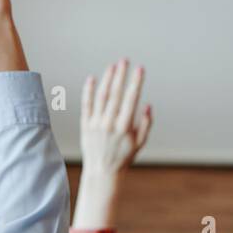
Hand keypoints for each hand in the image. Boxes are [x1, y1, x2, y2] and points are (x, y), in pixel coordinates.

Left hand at [73, 59, 151, 228]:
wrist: (102, 171)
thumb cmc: (124, 156)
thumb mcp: (140, 143)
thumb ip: (145, 124)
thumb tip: (147, 105)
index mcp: (125, 127)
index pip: (130, 100)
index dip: (135, 83)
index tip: (140, 69)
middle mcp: (109, 124)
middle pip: (114, 94)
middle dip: (120, 76)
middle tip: (124, 61)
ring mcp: (95, 123)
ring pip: (101, 97)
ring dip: (106, 79)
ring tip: (112, 66)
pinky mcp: (85, 125)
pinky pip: (86, 105)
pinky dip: (88, 91)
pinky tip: (92, 78)